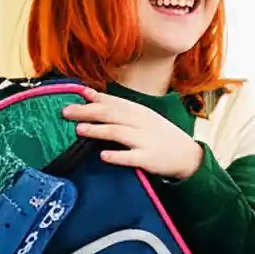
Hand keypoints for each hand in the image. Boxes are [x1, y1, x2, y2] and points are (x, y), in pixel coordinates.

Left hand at [62, 88, 203, 179]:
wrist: (188, 156)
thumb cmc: (160, 136)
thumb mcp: (143, 118)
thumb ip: (117, 107)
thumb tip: (89, 94)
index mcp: (139, 112)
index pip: (114, 102)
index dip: (94, 98)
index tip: (74, 94)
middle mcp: (142, 123)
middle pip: (112, 114)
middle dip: (88, 112)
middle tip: (66, 112)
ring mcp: (146, 141)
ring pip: (119, 132)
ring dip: (98, 130)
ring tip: (79, 130)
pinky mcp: (149, 159)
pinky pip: (131, 157)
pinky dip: (117, 156)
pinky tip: (103, 156)